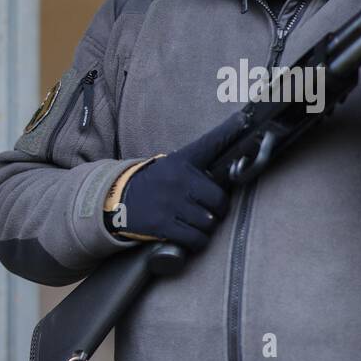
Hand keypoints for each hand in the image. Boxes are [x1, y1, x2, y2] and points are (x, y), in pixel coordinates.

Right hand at [116, 114, 242, 251]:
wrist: (117, 199)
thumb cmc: (155, 183)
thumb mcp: (173, 165)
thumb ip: (198, 165)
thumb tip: (232, 160)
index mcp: (182, 160)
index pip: (210, 143)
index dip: (229, 130)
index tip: (243, 119)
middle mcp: (178, 179)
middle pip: (219, 199)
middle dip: (218, 209)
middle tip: (210, 210)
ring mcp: (170, 202)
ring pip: (209, 222)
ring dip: (207, 227)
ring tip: (197, 222)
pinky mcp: (162, 224)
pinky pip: (195, 239)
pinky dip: (198, 241)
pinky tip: (191, 236)